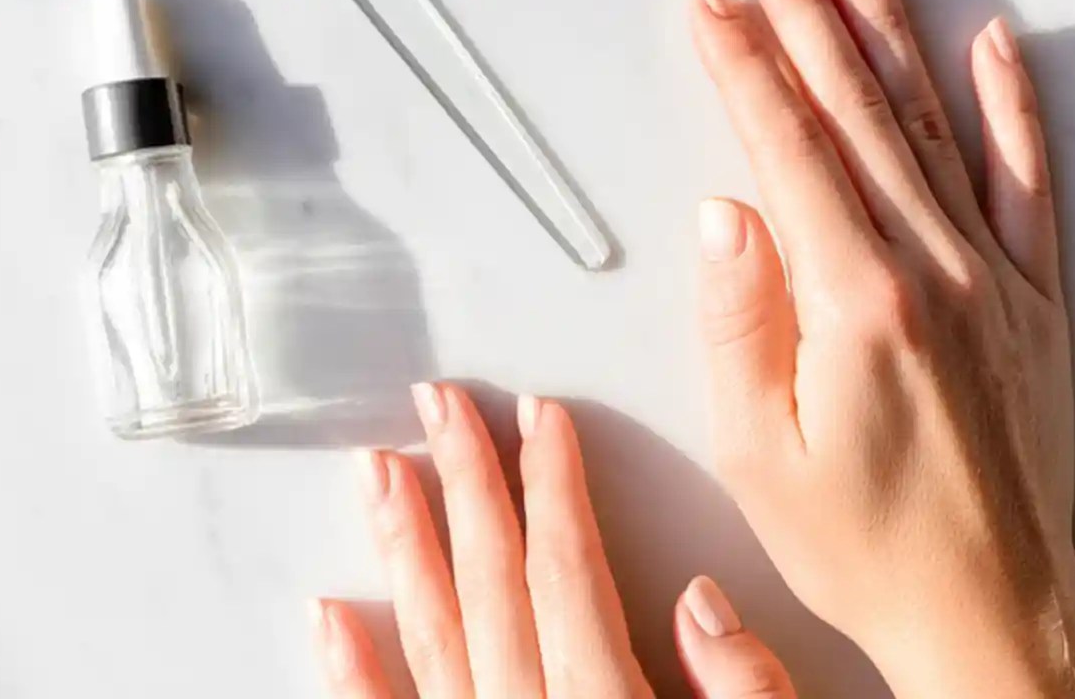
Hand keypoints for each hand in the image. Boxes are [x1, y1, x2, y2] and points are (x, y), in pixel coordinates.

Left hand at [310, 384, 795, 697]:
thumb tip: (697, 597)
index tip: (540, 417)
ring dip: (406, 548)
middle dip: (469, 485)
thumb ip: (745, 696)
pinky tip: (329, 612)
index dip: (554, 487)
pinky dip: (353, 670)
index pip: (569, 574)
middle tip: (440, 405)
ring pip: (431, 637)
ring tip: (382, 471)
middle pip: (491, 584)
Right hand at [690, 0, 1074, 696]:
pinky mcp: (1034, 302)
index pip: (789, 149)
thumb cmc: (869, 546)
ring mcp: (993, 279)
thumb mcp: (759, 453)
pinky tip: (991, 50)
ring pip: (935, 125)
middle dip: (807, 26)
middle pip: (860, 115)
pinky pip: (1028, 178)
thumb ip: (738, 322)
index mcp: (858, 304)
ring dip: (889, 40)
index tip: (717, 11)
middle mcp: (936, 272)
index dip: (745, 67)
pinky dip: (1010, 106)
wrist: (988, 608)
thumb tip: (725, 218)